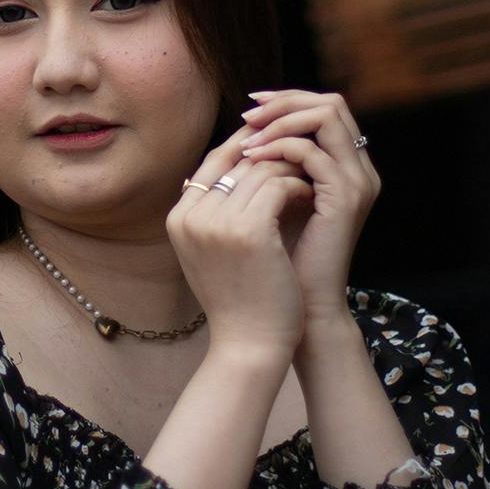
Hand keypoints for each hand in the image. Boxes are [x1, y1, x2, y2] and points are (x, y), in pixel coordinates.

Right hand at [164, 121, 314, 366]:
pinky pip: (278, 185)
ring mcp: (217, 222)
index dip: (245, 148)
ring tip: (309, 179)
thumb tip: (240, 167)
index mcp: (179, 218)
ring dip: (289, 170)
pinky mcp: (249, 229)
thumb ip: (215, 212)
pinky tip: (311, 197)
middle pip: (236, 161)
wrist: (249, 344)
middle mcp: (191, 216)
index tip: (275, 144)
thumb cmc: (239, 300)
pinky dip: (298, 187)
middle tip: (301, 158)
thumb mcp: (212, 251)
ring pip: (261, 169)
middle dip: (271, 155)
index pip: (212, 163)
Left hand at [232, 91, 379, 318]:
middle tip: (247, 115)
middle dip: (284, 102)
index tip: (249, 110)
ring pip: (326, 117)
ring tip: (247, 141)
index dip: (287, 101)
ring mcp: (357, 181)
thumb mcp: (274, 204)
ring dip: (281, 121)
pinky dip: (280, 149)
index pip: (324, 109)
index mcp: (346, 167)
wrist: (302, 309)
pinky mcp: (346, 198)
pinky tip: (253, 162)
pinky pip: (313, 152)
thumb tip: (239, 135)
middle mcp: (359, 169)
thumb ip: (269, 170)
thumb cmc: (282, 261)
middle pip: (330, 103)